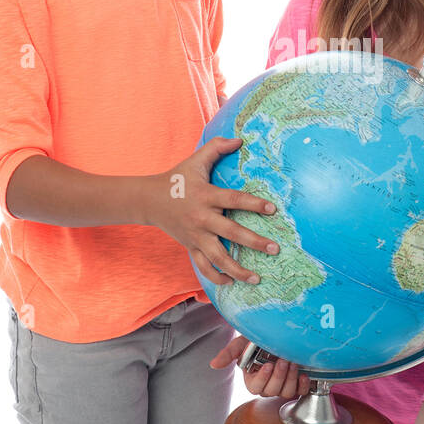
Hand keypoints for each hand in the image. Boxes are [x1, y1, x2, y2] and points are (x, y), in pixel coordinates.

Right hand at [144, 137, 278, 284]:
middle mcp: (202, 219)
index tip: (273, 209)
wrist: (148, 200)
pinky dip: (216, 277)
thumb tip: (240, 139)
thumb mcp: (195, 160)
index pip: (234, 200)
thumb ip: (216, 147)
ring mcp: (195, 236)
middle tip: (275, 249)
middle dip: (254, 242)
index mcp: (206, 196)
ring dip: (238, 270)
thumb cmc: (177, 178)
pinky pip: (203, 266)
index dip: (253, 204)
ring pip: (218, 258)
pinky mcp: (190, 247)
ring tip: (257, 279)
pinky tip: (232, 283)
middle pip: (231, 233)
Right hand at [210, 336, 310, 398]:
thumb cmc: (257, 340)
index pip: (255, 388)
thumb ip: (228, 353)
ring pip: (285, 393)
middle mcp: (267, 385)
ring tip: (292, 363)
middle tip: (283, 360)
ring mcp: (282, 385)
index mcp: (252, 378)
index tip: (268, 365)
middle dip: (278, 376)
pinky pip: (300, 392)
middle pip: (271, 391)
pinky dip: (302, 385)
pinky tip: (303, 375)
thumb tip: (214, 364)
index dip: (263, 379)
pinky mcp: (296, 384)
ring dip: (290, 379)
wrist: (276, 334)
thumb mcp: (241, 343)